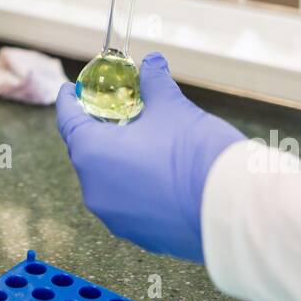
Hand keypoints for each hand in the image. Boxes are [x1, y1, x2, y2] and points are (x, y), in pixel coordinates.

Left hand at [56, 53, 244, 262]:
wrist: (233, 210)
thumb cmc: (196, 155)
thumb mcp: (172, 107)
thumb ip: (154, 83)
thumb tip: (152, 64)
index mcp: (93, 154)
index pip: (68, 121)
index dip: (69, 101)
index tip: (71, 90)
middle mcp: (95, 190)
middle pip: (87, 151)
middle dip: (100, 129)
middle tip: (117, 110)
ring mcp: (116, 217)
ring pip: (107, 180)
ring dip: (118, 159)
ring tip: (142, 141)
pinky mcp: (139, 235)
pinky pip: (128, 203)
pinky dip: (135, 185)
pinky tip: (158, 173)